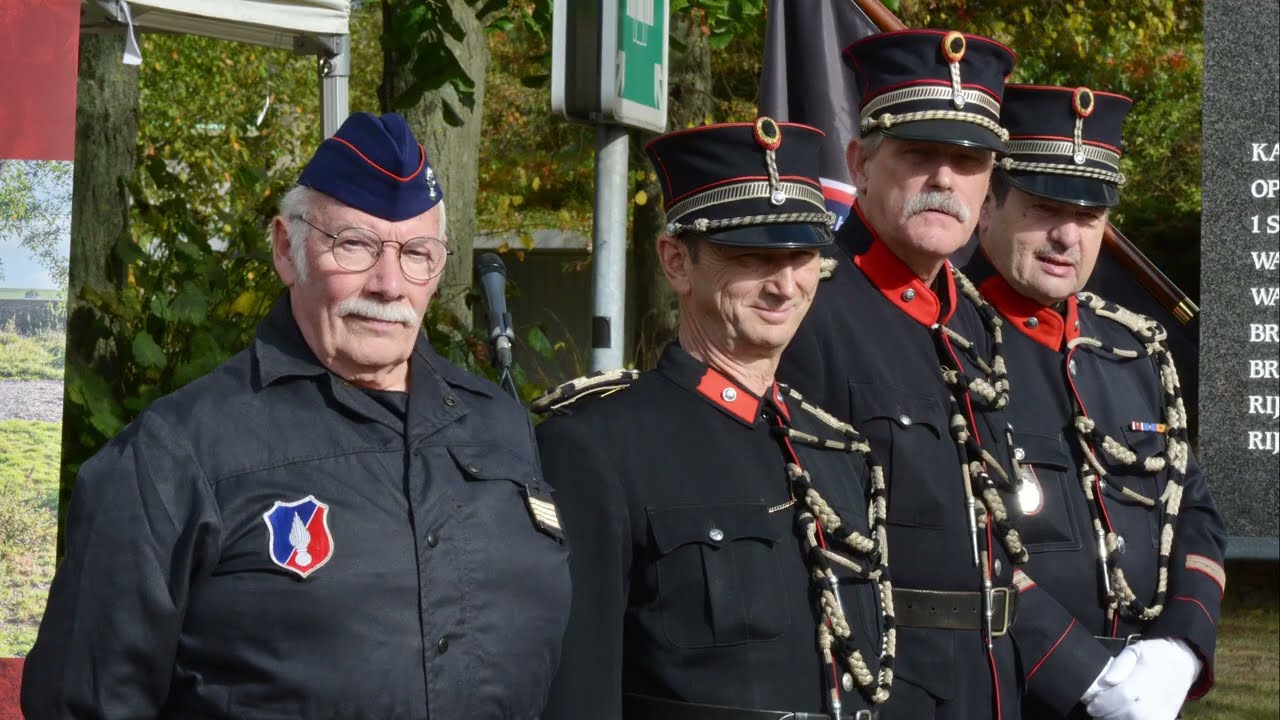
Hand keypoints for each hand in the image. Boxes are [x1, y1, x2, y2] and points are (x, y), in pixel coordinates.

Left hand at [1085, 638, 1201, 719]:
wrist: (1183, 663)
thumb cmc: (1156, 655)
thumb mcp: (1136, 651)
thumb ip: (1119, 665)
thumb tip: (1106, 681)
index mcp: (1142, 683)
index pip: (1116, 699)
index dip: (1100, 704)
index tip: (1091, 703)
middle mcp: (1151, 703)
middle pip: (1120, 716)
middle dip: (1104, 713)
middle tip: (1097, 708)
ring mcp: (1159, 715)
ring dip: (1114, 718)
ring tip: (1109, 711)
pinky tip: (1122, 715)